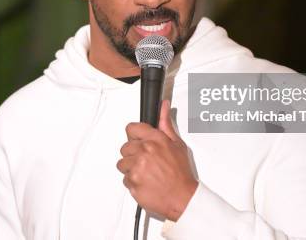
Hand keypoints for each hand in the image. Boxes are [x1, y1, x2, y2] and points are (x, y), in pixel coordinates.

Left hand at [117, 99, 197, 220]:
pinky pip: (125, 179)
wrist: (182, 198)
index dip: (134, 136)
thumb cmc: (181, 173)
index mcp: (155, 140)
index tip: (138, 141)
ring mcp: (137, 167)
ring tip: (146, 172)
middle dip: (134, 154)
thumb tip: (163, 107)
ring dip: (131, 168)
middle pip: (125, 147)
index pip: (132, 128)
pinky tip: (145, 182)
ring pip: (122, 163)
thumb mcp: (177, 144)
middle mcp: (144, 152)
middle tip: (147, 162)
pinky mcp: (132, 182)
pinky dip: (133, 181)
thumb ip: (165, 124)